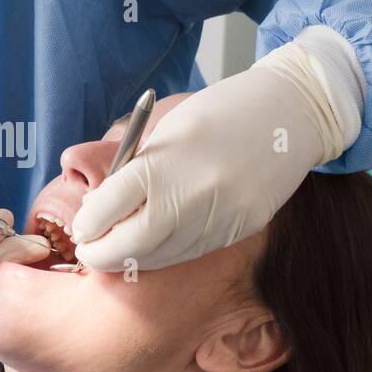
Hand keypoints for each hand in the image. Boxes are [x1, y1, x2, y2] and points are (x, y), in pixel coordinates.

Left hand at [71, 61, 331, 270]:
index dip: (88, 223)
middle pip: (130, 245)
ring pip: (160, 256)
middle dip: (102, 254)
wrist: (290, 113)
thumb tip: (101, 207)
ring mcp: (218, 218)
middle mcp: (191, 196)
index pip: (108, 208)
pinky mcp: (239, 230)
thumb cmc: (221, 113)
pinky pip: (190, 252)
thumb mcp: (167, 130)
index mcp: (164, 163)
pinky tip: (152, 246)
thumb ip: (134, 170)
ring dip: (131, 258)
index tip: (82, 227)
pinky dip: (163, 254)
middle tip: (89, 250)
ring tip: (115, 251)